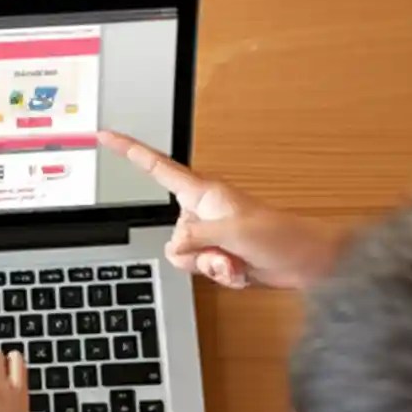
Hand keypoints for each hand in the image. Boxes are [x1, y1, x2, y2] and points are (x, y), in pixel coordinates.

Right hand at [99, 130, 342, 288]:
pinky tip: (238, 270)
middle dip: (194, 252)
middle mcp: (201, 212)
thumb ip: (195, 235)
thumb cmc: (279, 236)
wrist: (304, 261)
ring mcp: (208, 235)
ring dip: (209, 266)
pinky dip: (218, 275)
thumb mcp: (233, 231)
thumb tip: (175, 245)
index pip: (157, 167)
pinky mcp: (216, 255)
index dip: (130, 151)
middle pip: (170, 233)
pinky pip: (197, 269)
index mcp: (203, 193)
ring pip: (182, 257)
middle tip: (225, 251)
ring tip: (235, 260)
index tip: (106, 137)